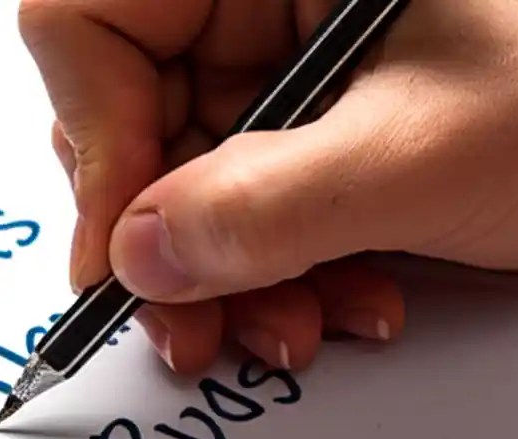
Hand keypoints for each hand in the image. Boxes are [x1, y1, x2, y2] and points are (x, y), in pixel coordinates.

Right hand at [19, 0, 517, 373]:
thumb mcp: (427, 153)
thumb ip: (268, 205)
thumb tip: (139, 254)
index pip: (90, 24)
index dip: (91, 140)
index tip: (124, 249)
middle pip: (128, 114)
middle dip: (166, 239)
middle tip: (192, 324)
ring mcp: (284, 57)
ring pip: (180, 176)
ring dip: (224, 275)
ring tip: (289, 329)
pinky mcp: (311, 119)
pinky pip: (240, 201)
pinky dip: (273, 269)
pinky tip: (334, 300)